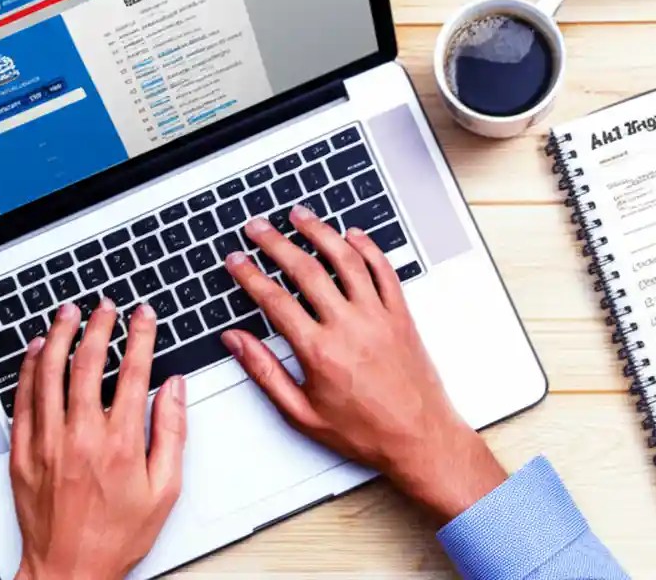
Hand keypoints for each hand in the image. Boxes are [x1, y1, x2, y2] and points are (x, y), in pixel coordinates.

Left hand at [9, 300, 186, 579]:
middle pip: (88, 363)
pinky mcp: (22, 453)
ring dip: (60, 336)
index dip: (140, 335)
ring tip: (68, 313)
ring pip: (50, 374)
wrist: (68, 571)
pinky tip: (37, 351)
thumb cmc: (117, 536)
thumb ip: (171, 432)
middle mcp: (81, 435)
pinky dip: (28, 371)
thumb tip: (174, 389)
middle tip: (104, 306)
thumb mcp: (165, 488)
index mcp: (120, 442)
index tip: (142, 315)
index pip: (133, 371)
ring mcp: (46, 442)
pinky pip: (22, 401)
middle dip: (99, 326)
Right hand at [222, 205, 506, 521]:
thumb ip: (265, 372)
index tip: (237, 261)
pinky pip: (384, 271)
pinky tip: (353, 235)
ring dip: (320, 232)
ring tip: (300, 215)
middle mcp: (350, 327)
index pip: (275, 300)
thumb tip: (236, 341)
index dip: (250, 275)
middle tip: (258, 227)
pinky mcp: (401, 315)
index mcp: (320, 351)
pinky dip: (368, 248)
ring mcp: (379, 317)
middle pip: (306, 270)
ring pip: (347, 260)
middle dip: (276, 243)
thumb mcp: (302, 413)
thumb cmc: (365, 432)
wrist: (419, 439)